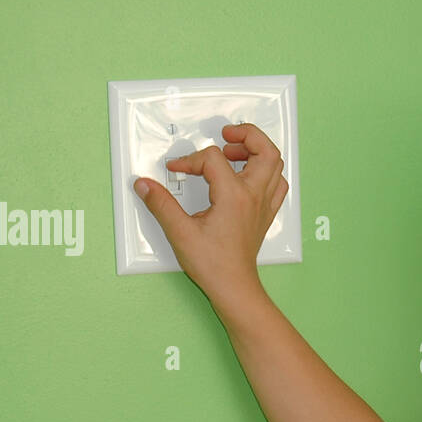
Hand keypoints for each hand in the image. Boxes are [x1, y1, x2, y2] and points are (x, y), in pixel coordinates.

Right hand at [134, 122, 289, 305]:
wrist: (233, 286)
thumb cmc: (212, 264)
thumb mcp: (180, 232)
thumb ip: (161, 204)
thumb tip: (144, 184)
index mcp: (234, 196)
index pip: (213, 159)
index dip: (190, 160)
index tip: (176, 170)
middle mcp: (254, 196)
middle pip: (265, 150)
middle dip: (246, 135)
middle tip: (225, 135)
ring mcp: (264, 205)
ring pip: (275, 165)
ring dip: (257, 151)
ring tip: (233, 152)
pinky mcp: (266, 214)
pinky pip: (277, 184)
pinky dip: (267, 172)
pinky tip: (248, 175)